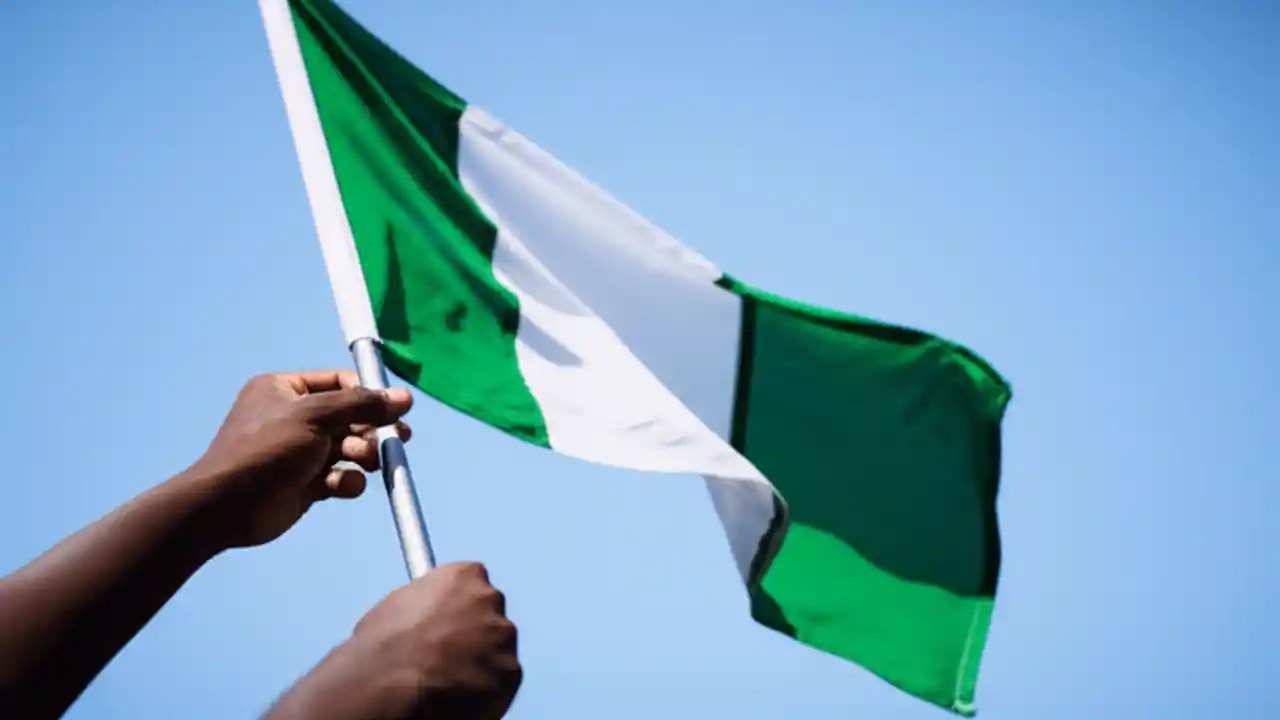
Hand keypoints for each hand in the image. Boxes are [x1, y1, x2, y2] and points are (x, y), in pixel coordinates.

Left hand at [186, 370, 412, 548]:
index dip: (369, 395)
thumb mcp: (315, 415)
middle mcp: (293, 417)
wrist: (227, 506)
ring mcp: (299, 452)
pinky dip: (346, 482)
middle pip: (349, 417)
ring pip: (347, 448)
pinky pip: (338, 477)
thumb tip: (405, 397)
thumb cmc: (266, 449)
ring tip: (367, 462)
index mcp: (285, 390)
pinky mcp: (305, 484)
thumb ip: (361, 405)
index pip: (339, 383)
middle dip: (372, 429)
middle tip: (398, 438)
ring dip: (362, 455)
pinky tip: (343, 487)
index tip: (396, 408)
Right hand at [267, 563, 521, 719]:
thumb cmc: (384, 647)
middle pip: (490, 616)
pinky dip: (486, 690)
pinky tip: (459, 695)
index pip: (473, 584)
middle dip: (475, 634)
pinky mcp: (510, 672)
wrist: (391, 685)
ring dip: (481, 662)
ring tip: (449, 679)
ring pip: (498, 650)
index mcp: (463, 576)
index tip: (452, 623)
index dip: (460, 608)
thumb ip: (425, 602)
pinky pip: (501, 681)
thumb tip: (425, 612)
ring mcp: (503, 636)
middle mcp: (489, 600)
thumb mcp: (397, 606)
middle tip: (451, 655)